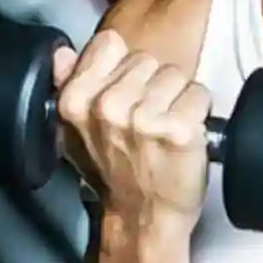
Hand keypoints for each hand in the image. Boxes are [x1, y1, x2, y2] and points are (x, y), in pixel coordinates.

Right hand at [52, 30, 210, 229]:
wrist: (142, 218)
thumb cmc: (114, 173)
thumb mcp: (75, 131)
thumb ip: (68, 86)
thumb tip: (63, 54)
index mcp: (76, 100)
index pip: (110, 43)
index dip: (124, 67)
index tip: (127, 94)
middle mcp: (107, 106)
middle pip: (148, 60)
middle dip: (153, 86)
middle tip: (148, 121)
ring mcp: (143, 118)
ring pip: (176, 76)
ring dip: (178, 100)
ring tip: (165, 130)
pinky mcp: (177, 129)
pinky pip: (199, 96)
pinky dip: (199, 115)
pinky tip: (183, 137)